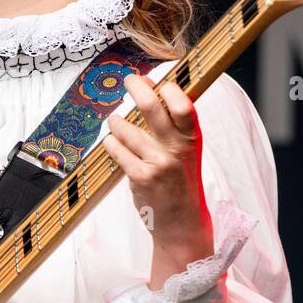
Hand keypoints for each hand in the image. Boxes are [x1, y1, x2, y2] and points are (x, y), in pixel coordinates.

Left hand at [101, 74, 213, 286]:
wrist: (182, 222)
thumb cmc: (182, 181)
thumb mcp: (188, 152)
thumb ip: (176, 127)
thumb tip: (154, 92)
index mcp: (192, 139)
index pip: (183, 105)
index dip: (167, 88)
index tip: (155, 82)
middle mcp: (176, 149)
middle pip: (151, 107)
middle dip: (136, 87)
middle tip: (129, 81)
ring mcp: (157, 163)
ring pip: (125, 128)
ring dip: (115, 122)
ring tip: (115, 123)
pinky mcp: (140, 177)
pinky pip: (116, 150)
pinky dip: (110, 143)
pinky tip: (112, 143)